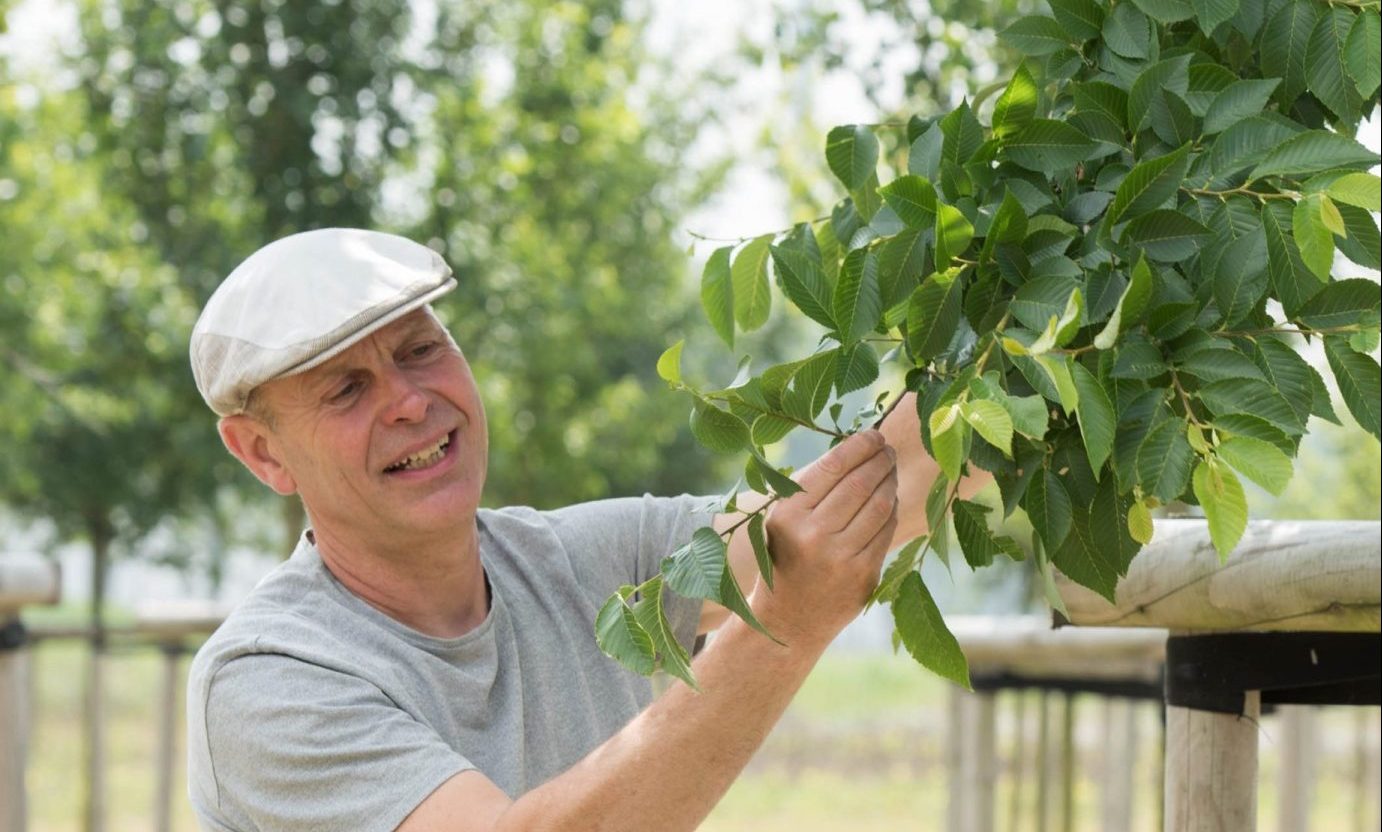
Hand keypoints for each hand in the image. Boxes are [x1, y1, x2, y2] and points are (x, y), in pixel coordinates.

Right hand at [755, 430, 897, 648]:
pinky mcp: (863, 575)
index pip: (832, 467)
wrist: (788, 619)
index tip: (874, 435)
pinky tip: (891, 500)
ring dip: (890, 481)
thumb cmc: (787, 557)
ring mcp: (840, 558)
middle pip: (860, 483)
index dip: (859, 446)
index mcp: (787, 515)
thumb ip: (813, 489)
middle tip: (888, 449)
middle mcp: (813, 535)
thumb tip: (858, 449)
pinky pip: (886, 532)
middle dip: (880, 460)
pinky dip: (893, 510)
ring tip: (891, 470)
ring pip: (880, 505)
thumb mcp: (784, 521)